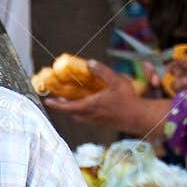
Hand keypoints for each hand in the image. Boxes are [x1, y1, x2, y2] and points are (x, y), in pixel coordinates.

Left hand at [45, 61, 171, 136]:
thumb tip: (90, 63)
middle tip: (58, 99)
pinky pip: (87, 119)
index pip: (68, 107)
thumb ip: (102, 72)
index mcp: (90, 106)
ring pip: (78, 117)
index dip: (56, 105)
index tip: (47, 101)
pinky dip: (82, 112)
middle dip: (63, 106)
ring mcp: (95, 121)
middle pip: (71, 113)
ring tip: (71, 101)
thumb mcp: (116, 81)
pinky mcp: (101, 124)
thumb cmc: (128, 100)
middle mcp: (90, 116)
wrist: (138, 118)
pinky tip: (87, 106)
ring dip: (73, 110)